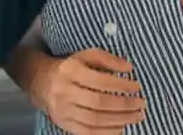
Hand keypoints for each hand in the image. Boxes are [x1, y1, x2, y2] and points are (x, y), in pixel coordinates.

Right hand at [30, 49, 145, 133]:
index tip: (137, 87)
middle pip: (98, 102)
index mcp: (70, 71)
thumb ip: (107, 59)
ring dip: (119, 120)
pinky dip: (106, 132)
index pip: (99, 81)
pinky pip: (87, 133)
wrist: (42, 83)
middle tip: (141, 104)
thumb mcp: (85, 56)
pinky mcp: (64, 124)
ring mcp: (63, 110)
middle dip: (124, 105)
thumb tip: (128, 67)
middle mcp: (64, 91)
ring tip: (136, 116)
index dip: (121, 85)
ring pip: (94, 120)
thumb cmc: (70, 68)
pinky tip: (121, 128)